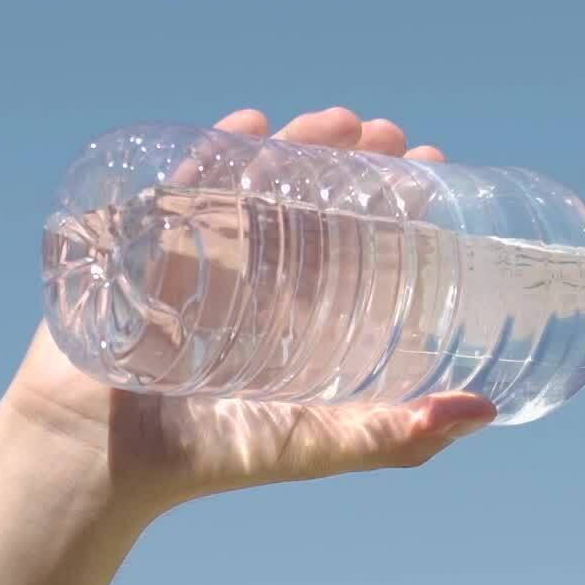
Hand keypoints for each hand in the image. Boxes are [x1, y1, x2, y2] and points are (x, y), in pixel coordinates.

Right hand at [0, 106, 498, 517]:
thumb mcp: (317, 446)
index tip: (430, 172)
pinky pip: (180, 184)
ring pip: (255, 182)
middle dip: (349, 160)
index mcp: (296, 314)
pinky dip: (212, 150)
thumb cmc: (206, 460)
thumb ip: (397, 437)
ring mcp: (197, 254)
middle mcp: (253, 278)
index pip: (356, 243)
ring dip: (295, 144)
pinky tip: (247, 126)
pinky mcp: (144, 244)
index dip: (393, 203)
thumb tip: (485, 411)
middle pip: (310, 200)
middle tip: (386, 135)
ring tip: (334, 122)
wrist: (99, 462)